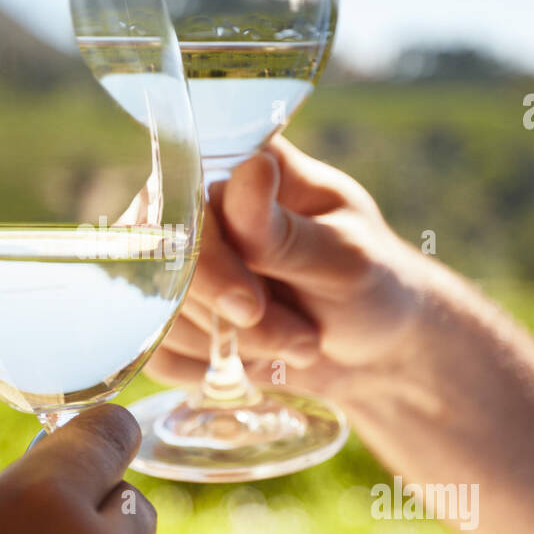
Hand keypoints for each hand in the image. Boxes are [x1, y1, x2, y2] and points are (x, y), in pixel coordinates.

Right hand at [147, 137, 432, 407]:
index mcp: (243, 166)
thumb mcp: (343, 257)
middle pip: (163, 262)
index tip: (250, 306)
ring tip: (298, 343)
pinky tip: (260, 360)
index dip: (208, 260)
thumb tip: (251, 169)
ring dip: (233, 348)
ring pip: (161, 314)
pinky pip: (159, 351)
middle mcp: (199, 206)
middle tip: (302, 340)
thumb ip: (285, 230)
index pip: (184, 198)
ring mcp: (180, 260)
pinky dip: (212, 368)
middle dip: (232, 319)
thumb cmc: (371, 284)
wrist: (374, 347)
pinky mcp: (172, 313)